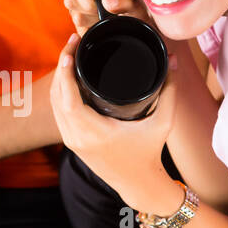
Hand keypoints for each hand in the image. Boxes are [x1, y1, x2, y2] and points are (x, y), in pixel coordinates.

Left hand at [50, 33, 179, 207]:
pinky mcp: (71, 142)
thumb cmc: (150, 153)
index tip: (70, 51)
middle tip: (73, 42)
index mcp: (95, 133)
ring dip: (58, 78)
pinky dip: (60, 92)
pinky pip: (58, 112)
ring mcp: (71, 141)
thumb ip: (169, 89)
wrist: (138, 185)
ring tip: (70, 53)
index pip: (68, 99)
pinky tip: (66, 76)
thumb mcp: (164, 122)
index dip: (64, 73)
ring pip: (54, 104)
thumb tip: (173, 59)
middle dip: (60, 66)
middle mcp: (78, 137)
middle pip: (56, 96)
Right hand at [64, 0, 150, 36]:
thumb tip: (107, 0)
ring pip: (76, 18)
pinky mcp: (83, 19)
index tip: (102, 5)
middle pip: (71, 1)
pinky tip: (108, 26)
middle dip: (91, 12)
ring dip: (94, 22)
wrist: (149, 9)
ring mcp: (81, 4)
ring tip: (113, 18)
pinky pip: (81, 30)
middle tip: (111, 13)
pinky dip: (95, 32)